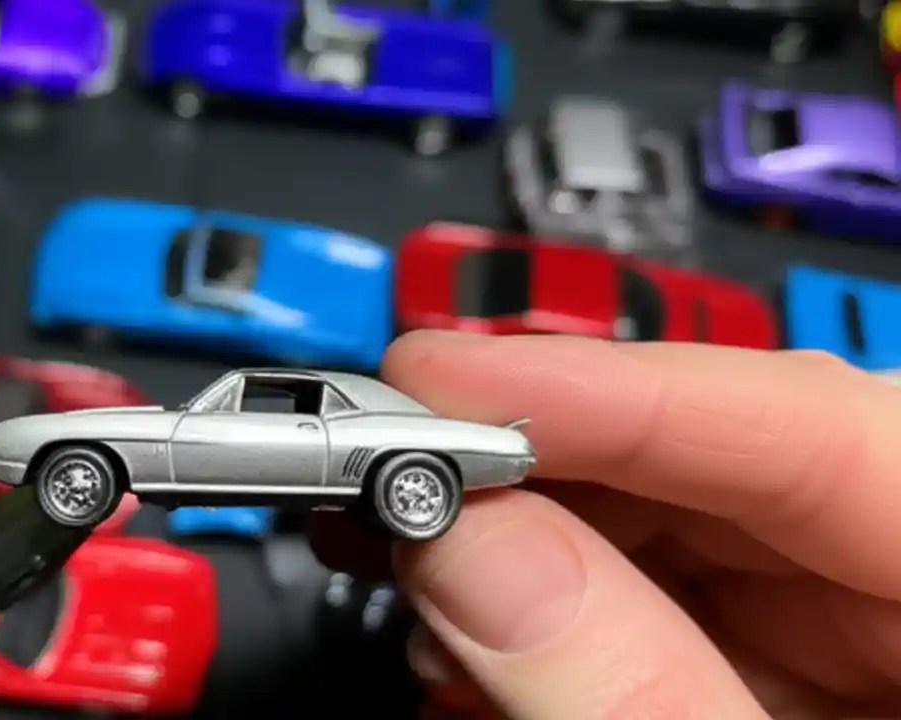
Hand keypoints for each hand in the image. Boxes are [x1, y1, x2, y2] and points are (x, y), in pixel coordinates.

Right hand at [309, 332, 900, 718]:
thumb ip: (633, 693)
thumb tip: (477, 552)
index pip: (825, 427)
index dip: (617, 391)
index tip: (440, 384)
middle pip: (721, 465)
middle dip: (538, 468)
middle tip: (393, 465)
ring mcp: (855, 637)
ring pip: (671, 531)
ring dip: (521, 548)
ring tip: (419, 565)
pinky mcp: (776, 673)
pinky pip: (658, 606)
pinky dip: (547, 618)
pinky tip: (476, 639)